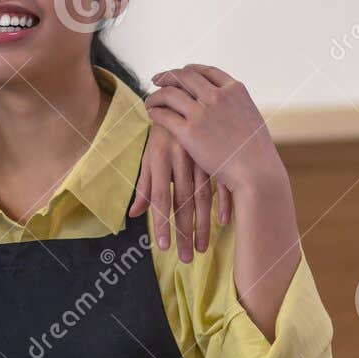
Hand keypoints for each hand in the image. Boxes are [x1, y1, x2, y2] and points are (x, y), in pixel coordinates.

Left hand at [129, 110, 231, 261]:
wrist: (184, 99)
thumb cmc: (161, 136)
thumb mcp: (149, 157)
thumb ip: (144, 186)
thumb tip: (133, 215)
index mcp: (160, 159)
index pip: (160, 198)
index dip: (162, 224)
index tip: (164, 247)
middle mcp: (180, 159)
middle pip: (182, 202)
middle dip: (184, 232)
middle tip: (185, 258)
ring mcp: (200, 157)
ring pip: (203, 196)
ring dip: (203, 224)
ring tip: (201, 248)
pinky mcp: (216, 154)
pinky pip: (221, 182)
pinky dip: (224, 202)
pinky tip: (225, 222)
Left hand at [142, 65, 282, 196]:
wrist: (257, 173)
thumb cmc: (257, 153)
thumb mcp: (251, 118)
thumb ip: (235, 107)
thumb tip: (226, 105)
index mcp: (235, 90)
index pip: (206, 71)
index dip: (189, 70)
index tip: (179, 74)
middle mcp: (218, 96)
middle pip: (185, 76)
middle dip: (168, 76)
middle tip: (156, 80)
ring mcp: (203, 113)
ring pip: (169, 93)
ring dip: (156, 95)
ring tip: (150, 101)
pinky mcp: (189, 132)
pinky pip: (164, 115)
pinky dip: (155, 112)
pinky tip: (152, 114)